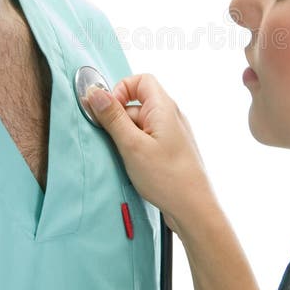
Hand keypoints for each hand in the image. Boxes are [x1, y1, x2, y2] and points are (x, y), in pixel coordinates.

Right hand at [86, 74, 215, 233]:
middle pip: (136, 103)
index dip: (120, 90)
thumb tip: (95, 93)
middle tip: (113, 140)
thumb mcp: (132, 145)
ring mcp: (171, 133)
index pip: (140, 80)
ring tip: (127, 158)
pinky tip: (135, 166)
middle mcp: (170, 116)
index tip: (107, 111)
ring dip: (125, 136)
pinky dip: (135, 147)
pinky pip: (146, 138)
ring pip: (139, 123)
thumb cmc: (168, 178)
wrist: (194, 208)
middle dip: (118, 119)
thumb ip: (112, 117)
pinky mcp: (170, 149)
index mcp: (164, 107)